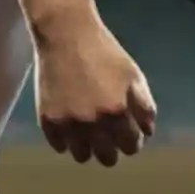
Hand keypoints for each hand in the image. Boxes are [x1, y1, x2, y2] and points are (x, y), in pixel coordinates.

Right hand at [33, 18, 156, 166]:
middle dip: (112, 150)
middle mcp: (93, 123)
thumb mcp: (133, 75)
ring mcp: (68, 123)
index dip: (133, 142)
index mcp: (118, 112)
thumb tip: (147, 132)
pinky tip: (70, 125)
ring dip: (88, 148)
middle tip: (109, 137)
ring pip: (82, 156)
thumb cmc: (104, 53)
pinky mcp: (47, 120)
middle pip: (107, 158)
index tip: (128, 135)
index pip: (131, 146)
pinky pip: (58, 146)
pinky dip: (66, 141)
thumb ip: (144, 106)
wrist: (66, 35)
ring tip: (88, 133)